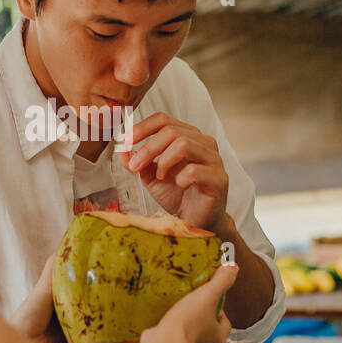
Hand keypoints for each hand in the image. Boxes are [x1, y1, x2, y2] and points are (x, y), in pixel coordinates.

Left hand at [10, 254, 132, 342]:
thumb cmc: (25, 316)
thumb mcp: (44, 289)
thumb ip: (55, 270)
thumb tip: (69, 241)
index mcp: (66, 313)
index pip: (92, 306)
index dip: (109, 301)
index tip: (128, 292)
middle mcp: (71, 330)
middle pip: (101, 327)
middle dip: (121, 325)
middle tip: (142, 316)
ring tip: (141, 338)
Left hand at [120, 112, 227, 231]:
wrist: (196, 222)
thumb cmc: (178, 196)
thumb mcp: (151, 177)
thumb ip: (138, 163)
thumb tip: (122, 151)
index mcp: (187, 137)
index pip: (163, 120)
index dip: (142, 128)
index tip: (125, 141)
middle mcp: (203, 143)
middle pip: (171, 131)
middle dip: (148, 148)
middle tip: (134, 165)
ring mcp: (214, 159)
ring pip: (184, 144)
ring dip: (164, 161)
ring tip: (160, 177)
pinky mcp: (219, 178)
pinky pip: (194, 170)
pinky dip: (180, 178)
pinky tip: (179, 186)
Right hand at [157, 262, 237, 342]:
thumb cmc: (187, 323)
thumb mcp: (207, 295)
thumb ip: (221, 281)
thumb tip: (233, 267)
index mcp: (220, 338)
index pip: (224, 321)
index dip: (216, 308)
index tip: (205, 299)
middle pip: (208, 329)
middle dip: (200, 318)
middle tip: (189, 305)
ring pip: (191, 337)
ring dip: (185, 327)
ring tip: (174, 314)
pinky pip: (174, 342)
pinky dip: (170, 335)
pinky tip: (162, 324)